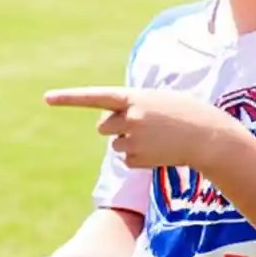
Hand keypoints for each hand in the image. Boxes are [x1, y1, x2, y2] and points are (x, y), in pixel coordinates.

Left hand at [44, 86, 238, 169]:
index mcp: (132, 97)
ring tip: (157, 137)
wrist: (209, 137)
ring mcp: (132, 140)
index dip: (69, 98)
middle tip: (143, 125)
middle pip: (103, 126)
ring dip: (130, 142)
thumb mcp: (156, 99)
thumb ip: (130, 105)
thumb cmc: (184, 112)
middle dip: (116, 127)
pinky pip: (126, 159)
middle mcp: (128, 118)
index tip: (46, 98)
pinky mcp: (137, 159)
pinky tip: (159, 150)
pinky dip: (139, 156)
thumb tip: (106, 126)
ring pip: (115, 144)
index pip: (94, 97)